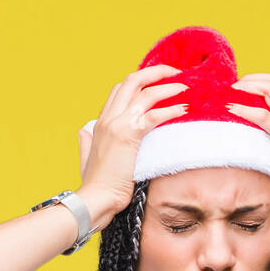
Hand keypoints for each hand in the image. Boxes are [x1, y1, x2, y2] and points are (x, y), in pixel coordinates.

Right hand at [77, 63, 187, 227]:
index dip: (141, 81)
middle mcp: (109, 118)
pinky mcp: (129, 136)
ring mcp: (118, 124)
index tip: (159, 82)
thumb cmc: (95, 186)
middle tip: (176, 73)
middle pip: (132, 81)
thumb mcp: (87, 159)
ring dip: (168, 86)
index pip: (120, 90)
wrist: (95, 199)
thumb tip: (83, 132)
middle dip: (156, 72)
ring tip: (186, 87)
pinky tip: (184, 108)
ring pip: (145, 92)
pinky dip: (171, 108)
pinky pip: (154, 115)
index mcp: (101, 122)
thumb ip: (86, 143)